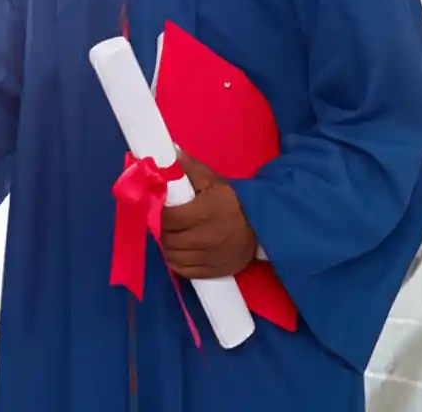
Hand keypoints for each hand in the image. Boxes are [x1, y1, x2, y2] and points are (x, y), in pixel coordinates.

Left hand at [161, 151, 256, 278]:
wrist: (263, 224)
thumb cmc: (234, 200)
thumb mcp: (213, 180)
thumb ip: (189, 167)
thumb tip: (170, 150)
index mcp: (203, 213)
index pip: (168, 218)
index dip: (158, 213)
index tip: (158, 208)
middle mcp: (205, 238)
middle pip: (168, 238)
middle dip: (162, 229)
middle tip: (163, 222)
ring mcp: (209, 257)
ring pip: (173, 256)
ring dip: (167, 246)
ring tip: (170, 236)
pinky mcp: (214, 270)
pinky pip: (184, 271)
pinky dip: (176, 262)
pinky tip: (178, 251)